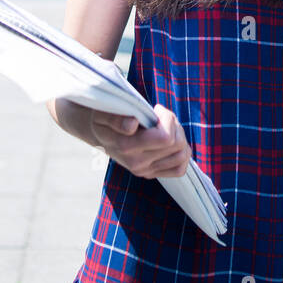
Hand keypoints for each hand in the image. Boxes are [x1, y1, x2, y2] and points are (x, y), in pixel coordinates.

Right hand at [55, 99, 191, 178]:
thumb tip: (132, 124)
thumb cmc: (105, 118)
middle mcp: (137, 163)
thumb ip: (116, 119)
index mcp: (127, 146)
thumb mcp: (104, 113)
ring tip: (165, 127)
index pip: (165, 137)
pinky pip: (179, 169)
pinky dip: (181, 154)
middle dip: (174, 124)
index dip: (166, 118)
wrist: (100, 134)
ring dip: (179, 137)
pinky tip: (170, 141)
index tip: (155, 109)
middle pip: (176, 144)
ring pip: (182, 155)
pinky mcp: (151, 174)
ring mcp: (145, 171)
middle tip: (161, 116)